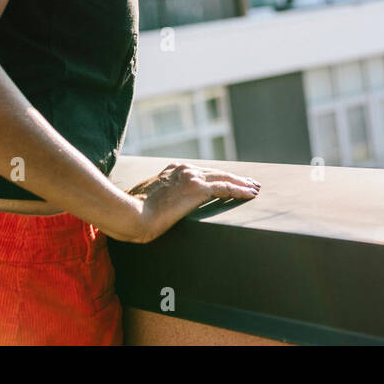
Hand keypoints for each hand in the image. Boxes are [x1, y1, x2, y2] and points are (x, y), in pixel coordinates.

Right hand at [126, 162, 259, 242]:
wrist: (128, 213)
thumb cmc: (131, 212)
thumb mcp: (145, 199)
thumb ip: (156, 197)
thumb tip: (155, 207)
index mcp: (172, 170)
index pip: (201, 172)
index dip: (217, 176)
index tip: (227, 180)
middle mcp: (184, 169)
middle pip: (216, 172)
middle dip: (234, 177)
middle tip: (250, 182)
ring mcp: (191, 177)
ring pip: (224, 178)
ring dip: (242, 183)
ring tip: (255, 188)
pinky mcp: (197, 189)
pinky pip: (225, 188)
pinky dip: (240, 190)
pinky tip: (251, 194)